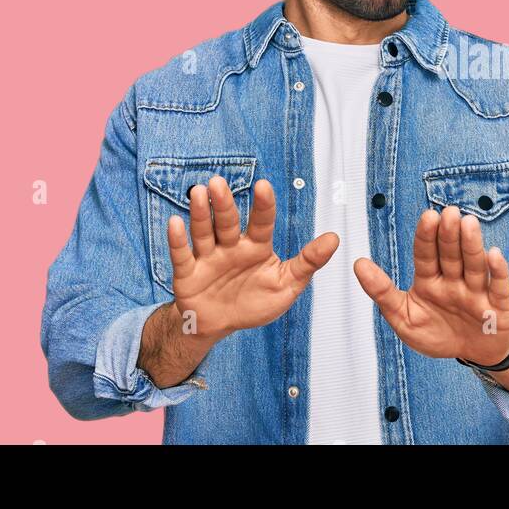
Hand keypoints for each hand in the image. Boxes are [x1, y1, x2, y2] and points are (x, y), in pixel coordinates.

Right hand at [167, 175, 338, 341]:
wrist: (219, 325)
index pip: (262, 222)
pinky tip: (175, 222)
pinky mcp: (188, 273)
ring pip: (204, 232)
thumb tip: (334, 239)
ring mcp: (208, 258)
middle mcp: (231, 246)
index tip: (264, 186)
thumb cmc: (254, 301)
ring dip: (201, 214)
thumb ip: (308, 262)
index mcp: (257, 246)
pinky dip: (177, 240)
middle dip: (224, 204)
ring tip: (199, 193)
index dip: (263, 205)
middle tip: (219, 183)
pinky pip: (182, 255)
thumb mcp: (287, 284)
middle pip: (228, 222)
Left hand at [353, 205, 508, 365]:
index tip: (427, 217)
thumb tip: (359, 264)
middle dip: (449, 234)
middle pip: (450, 255)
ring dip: (471, 245)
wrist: (476, 354)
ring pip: (474, 266)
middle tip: (448, 213)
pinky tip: (494, 254)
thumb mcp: (404, 318)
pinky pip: (499, 287)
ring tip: (468, 223)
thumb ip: (382, 292)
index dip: (426, 236)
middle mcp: (454, 281)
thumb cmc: (439, 333)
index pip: (426, 255)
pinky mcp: (498, 307)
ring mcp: (477, 292)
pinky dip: (498, 271)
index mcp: (430, 281)